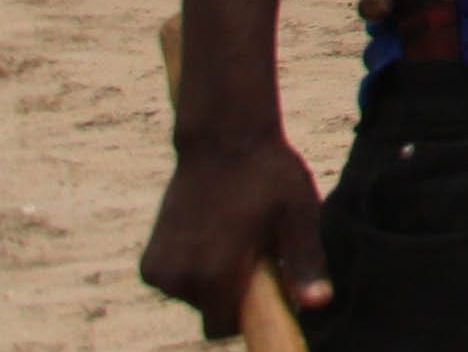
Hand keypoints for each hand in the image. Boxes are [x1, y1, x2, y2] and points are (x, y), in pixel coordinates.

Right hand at [139, 132, 333, 334]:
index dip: (252, 315)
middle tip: (256, 252)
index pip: (225, 328)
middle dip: (236, 295)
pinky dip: (195, 271)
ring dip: (215, 281)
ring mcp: (158, 271)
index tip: (270, 287)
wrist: (222, 140)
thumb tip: (319, 304)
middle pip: (212, 313)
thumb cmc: (269, 176)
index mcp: (213, 275)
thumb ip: (304, 264)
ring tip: (235, 237)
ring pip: (195, 299)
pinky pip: (178, 284)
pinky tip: (212, 235)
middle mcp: (177, 279)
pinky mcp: (147, 262)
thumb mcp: (298, 217)